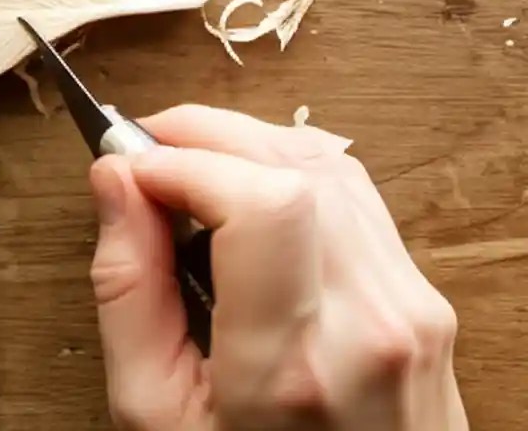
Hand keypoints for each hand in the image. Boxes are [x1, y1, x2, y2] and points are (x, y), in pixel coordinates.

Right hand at [88, 105, 465, 430]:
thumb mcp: (154, 408)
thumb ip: (127, 291)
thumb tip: (115, 181)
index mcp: (291, 363)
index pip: (261, 203)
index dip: (187, 160)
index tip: (130, 168)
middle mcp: (368, 323)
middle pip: (294, 165)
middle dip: (204, 135)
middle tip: (145, 153)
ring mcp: (409, 306)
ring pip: (329, 164)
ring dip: (244, 145)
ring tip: (186, 172)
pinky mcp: (423, 297)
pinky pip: (356, 195)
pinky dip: (289, 171)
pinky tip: (242, 191)